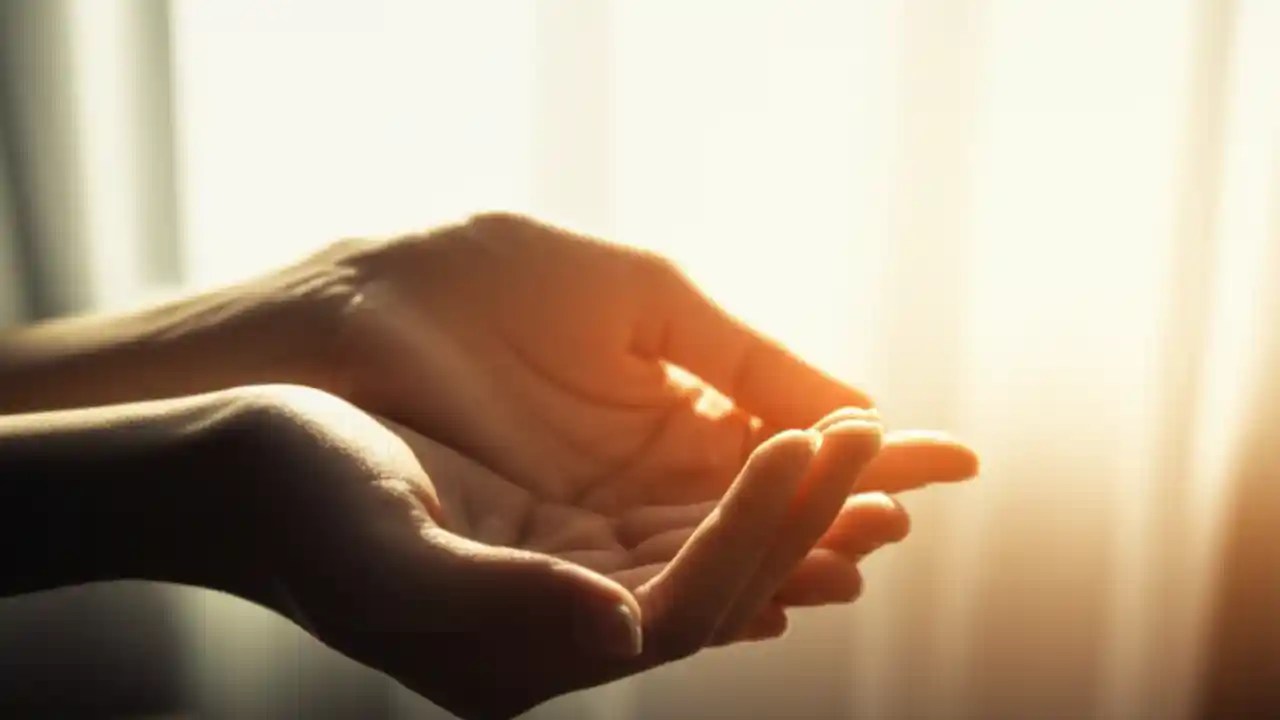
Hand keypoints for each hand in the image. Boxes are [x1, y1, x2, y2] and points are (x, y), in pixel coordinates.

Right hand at [216, 386, 910, 718]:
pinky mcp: (550, 543)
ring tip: (856, 438)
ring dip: (781, 500)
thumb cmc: (295, 499)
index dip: (758, 534)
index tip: (818, 447)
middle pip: (714, 584)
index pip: (682, 605)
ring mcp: (557, 589)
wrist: (236, 466)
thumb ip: (502, 603)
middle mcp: (555, 634)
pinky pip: (666, 526)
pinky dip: (729, 491)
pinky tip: (779, 456)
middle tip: (879, 439)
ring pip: (701, 552)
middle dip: (801, 516)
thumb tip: (628, 633)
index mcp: (521, 655)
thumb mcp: (386, 554)